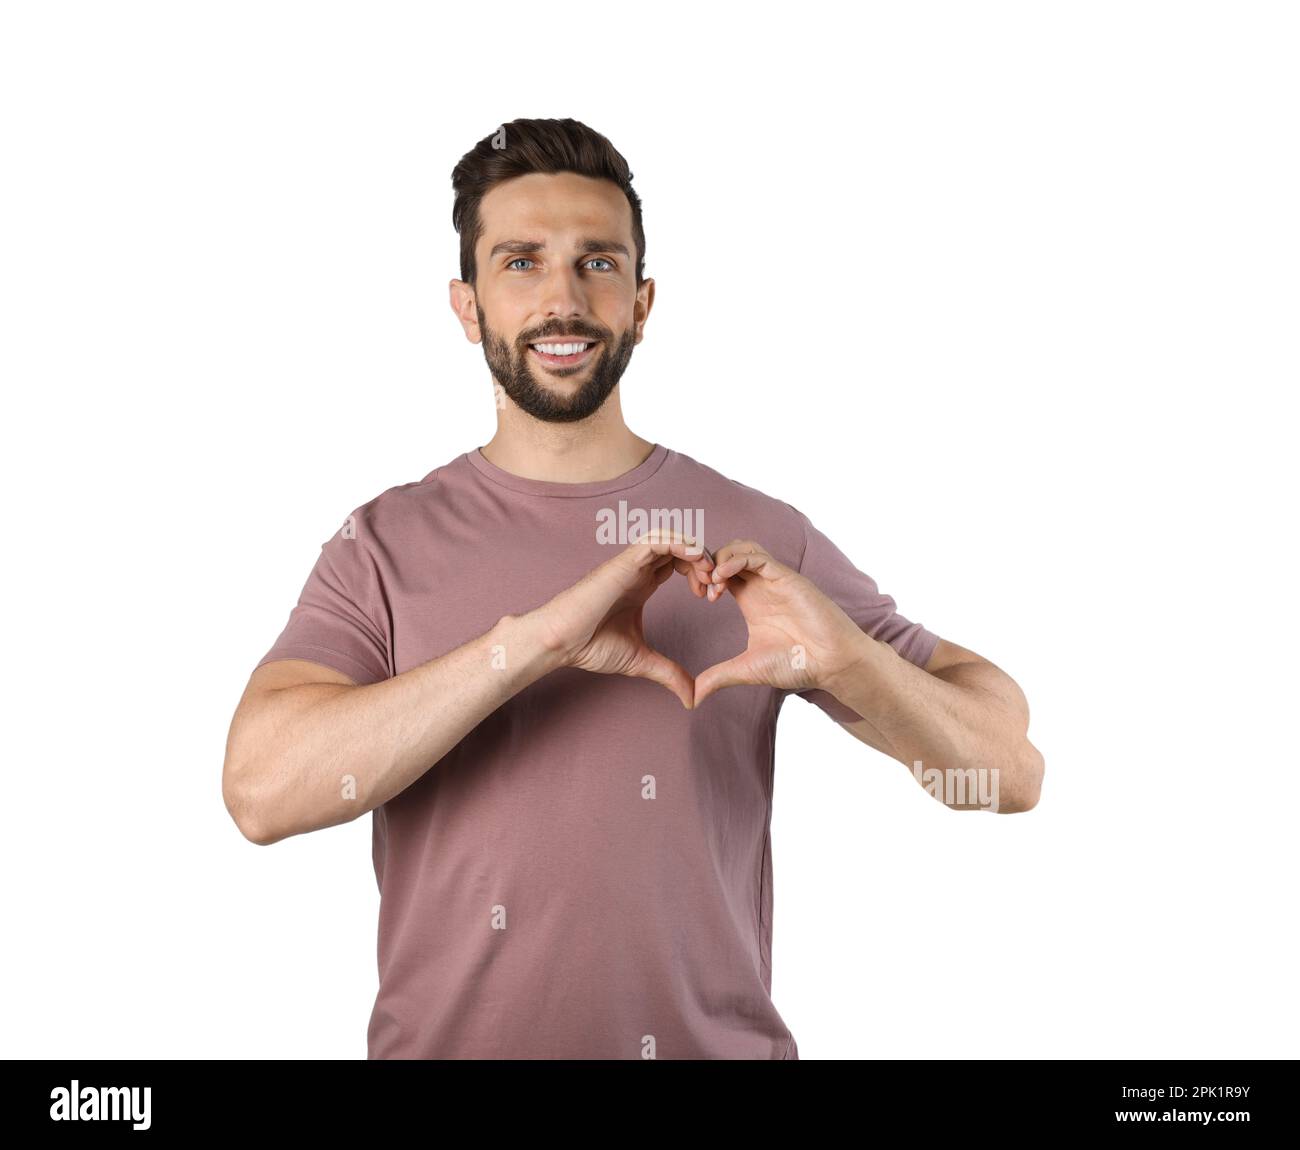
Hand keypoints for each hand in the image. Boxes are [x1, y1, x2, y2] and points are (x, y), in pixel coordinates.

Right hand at [534, 529, 724, 708]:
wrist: (562, 641)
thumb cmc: (591, 646)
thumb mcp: (641, 661)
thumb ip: (669, 674)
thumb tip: (691, 698)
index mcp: (642, 584)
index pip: (679, 564)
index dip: (700, 574)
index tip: (709, 597)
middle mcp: (638, 569)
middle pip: (680, 547)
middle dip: (703, 561)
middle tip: (714, 585)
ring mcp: (631, 563)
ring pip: (671, 537)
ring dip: (694, 549)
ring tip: (707, 570)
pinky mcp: (624, 562)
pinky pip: (656, 540)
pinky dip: (678, 543)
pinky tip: (694, 557)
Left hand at [692, 539, 869, 707]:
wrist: (832, 663)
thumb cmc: (798, 664)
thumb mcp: (748, 669)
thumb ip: (720, 676)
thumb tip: (694, 698)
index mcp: (751, 599)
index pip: (722, 571)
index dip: (705, 577)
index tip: (699, 596)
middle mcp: (762, 585)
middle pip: (729, 552)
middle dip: (709, 562)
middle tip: (702, 585)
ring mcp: (775, 579)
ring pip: (743, 547)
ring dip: (721, 558)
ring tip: (713, 581)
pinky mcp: (787, 578)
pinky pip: (758, 557)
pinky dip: (735, 561)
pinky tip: (723, 578)